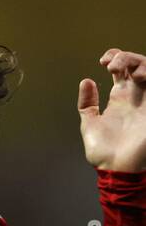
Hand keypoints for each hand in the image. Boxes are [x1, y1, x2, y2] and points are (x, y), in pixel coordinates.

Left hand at [78, 49, 145, 172]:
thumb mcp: (89, 122)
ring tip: (123, 69)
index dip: (116, 57)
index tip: (103, 61)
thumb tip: (86, 81)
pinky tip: (139, 77)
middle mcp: (136, 96)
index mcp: (120, 97)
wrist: (115, 168)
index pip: (123, 69)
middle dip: (125, 57)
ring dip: (138, 63)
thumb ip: (87, 103)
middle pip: (138, 64)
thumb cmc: (104, 150)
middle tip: (111, 64)